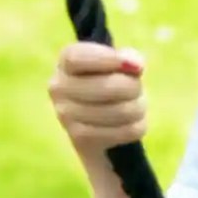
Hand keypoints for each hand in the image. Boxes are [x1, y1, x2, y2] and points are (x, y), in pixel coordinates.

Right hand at [48, 42, 148, 159]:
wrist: (100, 127)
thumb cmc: (112, 84)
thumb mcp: (119, 66)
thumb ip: (128, 57)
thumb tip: (135, 65)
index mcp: (66, 62)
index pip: (79, 58)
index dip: (109, 60)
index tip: (137, 67)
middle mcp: (59, 87)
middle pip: (109, 87)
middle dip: (134, 88)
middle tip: (137, 90)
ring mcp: (66, 115)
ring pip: (122, 111)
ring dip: (138, 108)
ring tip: (134, 106)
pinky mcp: (81, 140)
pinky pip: (125, 131)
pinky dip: (136, 126)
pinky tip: (129, 124)